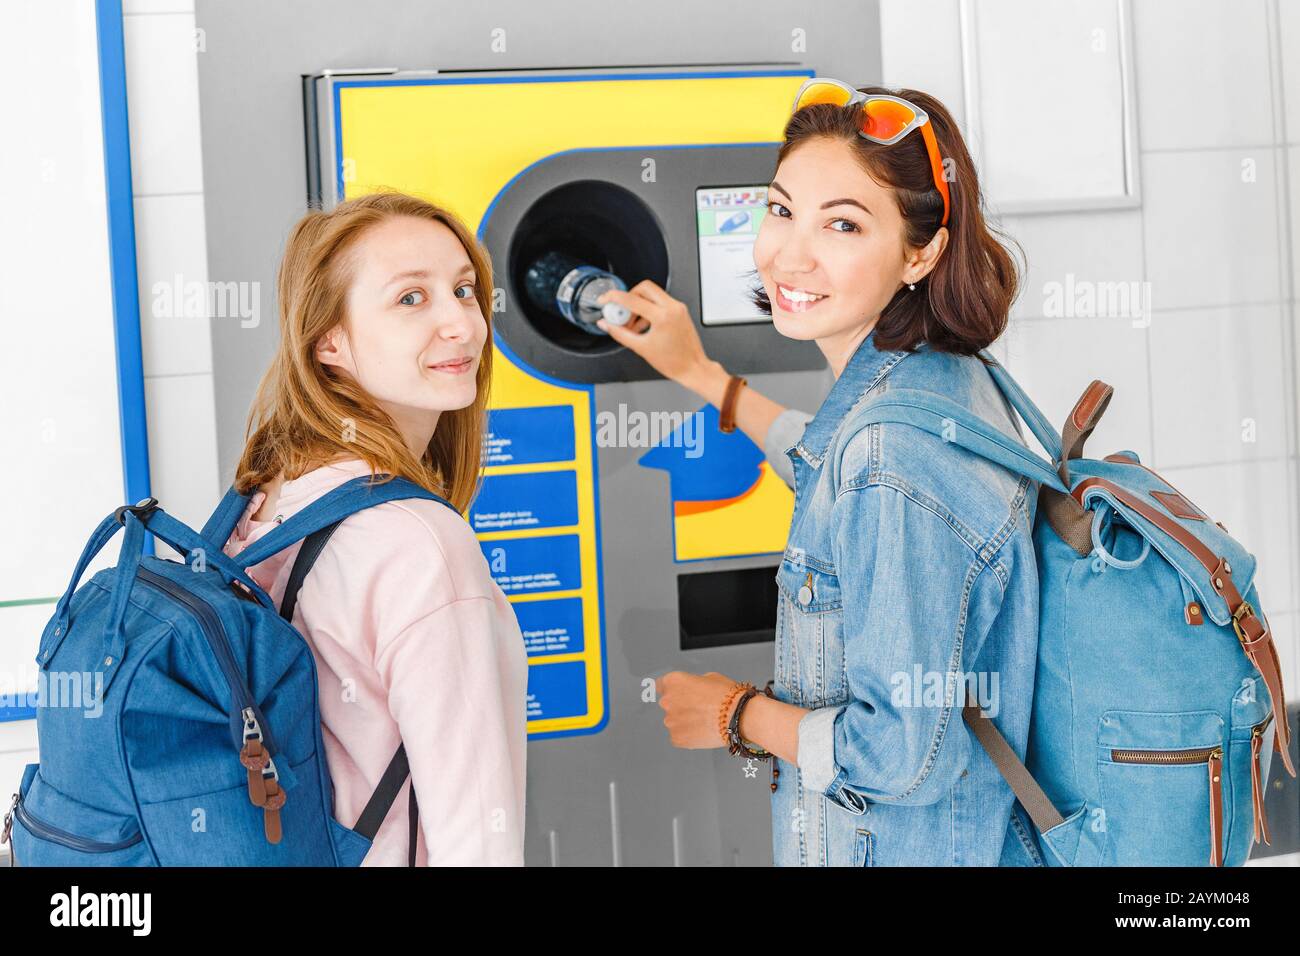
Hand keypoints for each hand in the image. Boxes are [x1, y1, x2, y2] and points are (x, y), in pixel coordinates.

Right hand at [596, 280, 717, 388]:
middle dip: (629, 296)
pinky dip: (649, 310)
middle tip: (622, 311)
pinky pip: (660, 302)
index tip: (606, 300)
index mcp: (663, 317)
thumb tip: (607, 324)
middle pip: (644, 288)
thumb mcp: (641, 348)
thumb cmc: (674, 362)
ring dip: (639, 305)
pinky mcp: (680, 311)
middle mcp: (673, 308)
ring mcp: (678, 308)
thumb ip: (620, 333)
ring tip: (632, 325)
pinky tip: (643, 326)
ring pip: (652, 294)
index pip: (632, 299)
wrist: (693, 368)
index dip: (614, 298)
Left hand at [656, 671, 739, 748]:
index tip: (677, 693)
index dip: (673, 690)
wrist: (738, 717)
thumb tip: (693, 689)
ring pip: (674, 721)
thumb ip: (694, 683)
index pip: (662, 685)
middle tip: (698, 708)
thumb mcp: (710, 678)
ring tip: (704, 721)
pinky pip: (678, 736)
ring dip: (684, 721)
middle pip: (668, 703)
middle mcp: (667, 701)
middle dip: (680, 706)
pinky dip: (688, 735)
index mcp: (673, 682)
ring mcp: (671, 721)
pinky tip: (702, 731)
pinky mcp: (677, 739)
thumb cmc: (727, 696)